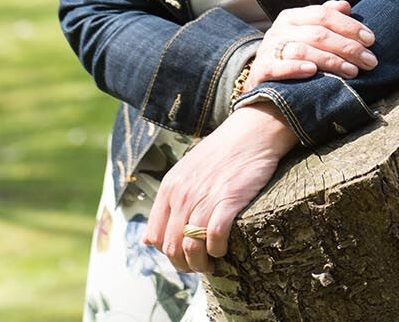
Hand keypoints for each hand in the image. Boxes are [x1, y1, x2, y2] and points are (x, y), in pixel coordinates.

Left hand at [145, 102, 298, 273]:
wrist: (251, 132)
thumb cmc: (222, 153)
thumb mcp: (186, 172)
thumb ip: (169, 202)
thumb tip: (148, 239)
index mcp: (169, 188)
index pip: (154, 236)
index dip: (168, 252)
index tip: (183, 254)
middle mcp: (182, 195)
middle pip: (171, 247)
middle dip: (184, 264)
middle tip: (199, 266)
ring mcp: (204, 198)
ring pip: (191, 247)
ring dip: (201, 263)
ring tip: (211, 263)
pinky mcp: (228, 200)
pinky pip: (215, 237)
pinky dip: (218, 250)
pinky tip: (223, 248)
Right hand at [243, 0, 377, 90]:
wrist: (263, 85)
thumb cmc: (293, 57)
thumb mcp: (307, 34)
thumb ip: (325, 19)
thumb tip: (345, 5)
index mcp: (292, 17)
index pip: (323, 15)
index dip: (349, 26)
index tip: (371, 40)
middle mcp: (279, 30)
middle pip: (318, 34)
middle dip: (348, 47)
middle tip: (370, 61)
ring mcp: (269, 49)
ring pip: (303, 50)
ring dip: (331, 61)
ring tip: (353, 72)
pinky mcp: (261, 70)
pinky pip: (279, 67)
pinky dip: (296, 68)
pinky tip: (313, 72)